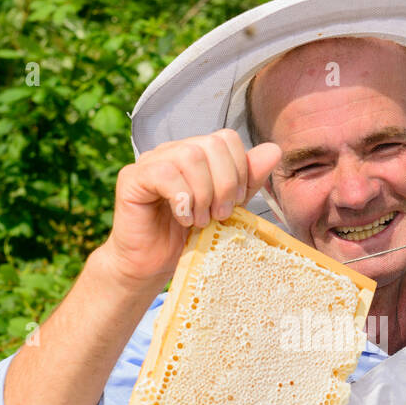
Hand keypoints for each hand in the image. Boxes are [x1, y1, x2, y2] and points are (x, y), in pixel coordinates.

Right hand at [101, 132, 281, 287]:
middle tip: (219, 215)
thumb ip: (247, 181)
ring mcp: (150, 161)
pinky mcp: (132, 178)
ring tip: (200, 221)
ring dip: (203, 193)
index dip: (239, 168)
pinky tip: (183, 219)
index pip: (226, 138)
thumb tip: (273, 150)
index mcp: (196, 154)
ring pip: (190, 156)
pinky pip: (164, 173)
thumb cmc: (186, 239)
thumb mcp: (227, 209)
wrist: (151, 266)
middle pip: (211, 144)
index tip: (236, 202)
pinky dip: (182, 199)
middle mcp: (172, 151)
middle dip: (224, 183)